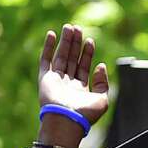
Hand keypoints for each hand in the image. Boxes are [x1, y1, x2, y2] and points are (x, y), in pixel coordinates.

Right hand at [36, 24, 108, 147]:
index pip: (84, 66)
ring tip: (69, 27)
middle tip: (78, 28)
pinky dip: (48, 47)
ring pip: (61, 56)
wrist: (66, 120)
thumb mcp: (103, 99)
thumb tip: (101, 66)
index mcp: (81, 89)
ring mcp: (56, 80)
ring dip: (65, 42)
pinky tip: (52, 34)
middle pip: (72, 59)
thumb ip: (103, 82)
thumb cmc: (85, 114)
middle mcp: (68, 84)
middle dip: (75, 44)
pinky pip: (45, 59)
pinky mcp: (45, 78)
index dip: (87, 53)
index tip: (90, 40)